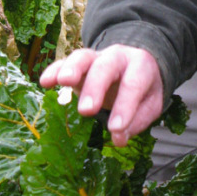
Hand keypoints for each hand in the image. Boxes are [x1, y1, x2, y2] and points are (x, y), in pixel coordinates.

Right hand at [39, 45, 163, 145]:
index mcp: (140, 66)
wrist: (136, 66)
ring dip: (71, 69)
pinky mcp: (78, 64)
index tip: (116, 129)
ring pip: (82, 57)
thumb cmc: (143, 88)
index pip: (134, 84)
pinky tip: (45, 82)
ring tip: (63, 82)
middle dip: (95, 88)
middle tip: (87, 110)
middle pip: (105, 67)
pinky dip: (54, 70)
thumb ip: (137, 120)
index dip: (125, 106)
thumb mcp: (150, 104)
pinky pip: (64, 62)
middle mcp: (117, 57)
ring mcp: (96, 58)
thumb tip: (118, 138)